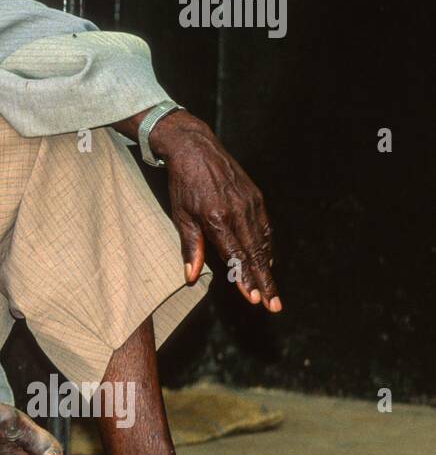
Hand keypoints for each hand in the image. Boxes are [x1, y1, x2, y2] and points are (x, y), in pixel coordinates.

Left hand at [150, 111, 281, 311]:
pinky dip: (267, 246)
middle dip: (264, 282)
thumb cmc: (183, 185)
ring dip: (268, 268)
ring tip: (273, 291)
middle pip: (254, 254)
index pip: (235, 256)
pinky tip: (267, 261)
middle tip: (274, 305)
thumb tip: (189, 277)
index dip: (245, 279)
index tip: (253, 299)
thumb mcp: (181, 215)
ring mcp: (250, 203)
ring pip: (263, 242)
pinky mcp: (256, 196)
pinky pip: (265, 227)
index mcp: (217, 218)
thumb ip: (190, 247)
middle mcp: (238, 212)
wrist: (195, 149)